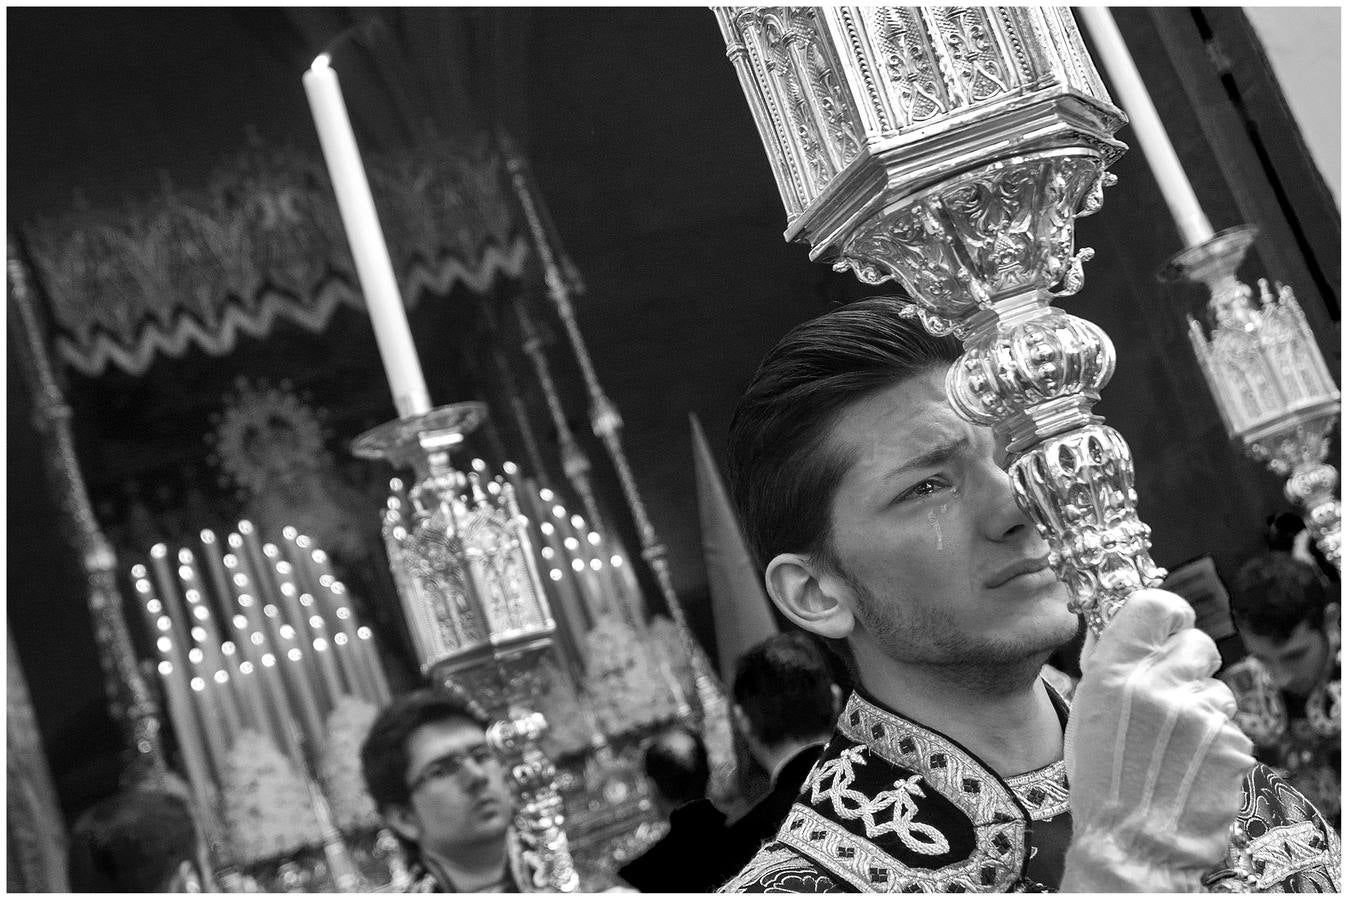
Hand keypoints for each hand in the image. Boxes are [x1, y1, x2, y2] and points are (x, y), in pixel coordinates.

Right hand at [1060, 589, 1253, 891]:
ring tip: (1177, 741)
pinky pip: (1231, 724)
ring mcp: (1200, 713)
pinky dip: (1216, 740)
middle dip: (1189, 662)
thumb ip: (1112, 668)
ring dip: (1203, 705)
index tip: (1168, 627)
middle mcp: (1159, 684)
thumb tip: (1134, 635)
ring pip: (1217, 686)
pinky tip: (1193, 764)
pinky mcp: (1232, 742)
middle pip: (1197, 641)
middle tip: (1174, 690)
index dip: (1167, 613)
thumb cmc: (1101, 781)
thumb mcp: (1086, 711)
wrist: (1134, 844)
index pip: (1156, 605)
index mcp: (1114, 672)